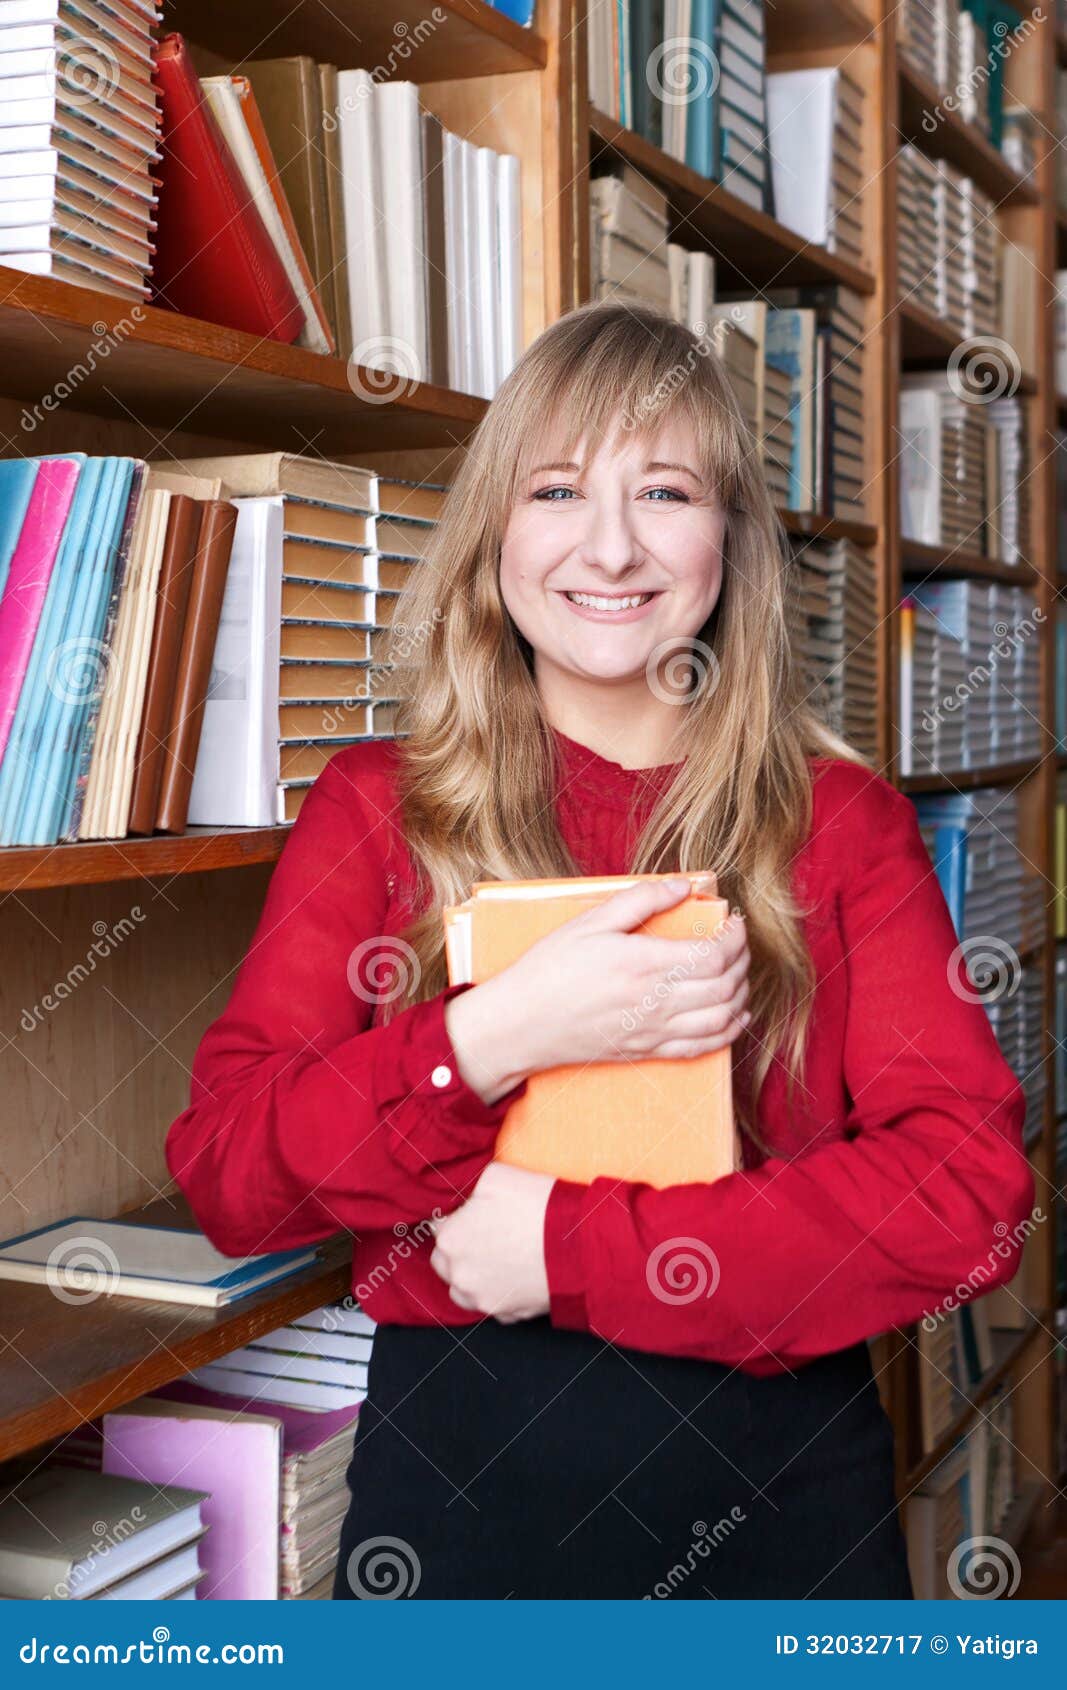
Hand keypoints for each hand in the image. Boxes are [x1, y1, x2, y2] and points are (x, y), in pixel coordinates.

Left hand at [428, 1162, 553, 1321]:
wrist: (580, 1247)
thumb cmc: (538, 1208)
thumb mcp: (496, 1176)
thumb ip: (471, 1191)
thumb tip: (468, 1200)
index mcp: (450, 1239)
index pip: (438, 1227)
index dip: (457, 1218)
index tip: (474, 1214)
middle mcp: (459, 1275)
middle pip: (445, 1261)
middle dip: (459, 1248)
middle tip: (485, 1234)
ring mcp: (482, 1299)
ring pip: (463, 1288)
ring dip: (472, 1274)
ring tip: (498, 1258)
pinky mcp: (506, 1314)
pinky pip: (491, 1303)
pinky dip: (498, 1291)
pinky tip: (515, 1275)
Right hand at [445, 877, 750, 1101]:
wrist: (521, 1024)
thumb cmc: (551, 969)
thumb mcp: (591, 922)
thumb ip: (642, 900)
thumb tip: (683, 885)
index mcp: (644, 964)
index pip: (715, 955)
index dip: (736, 938)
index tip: (734, 922)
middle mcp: (656, 1001)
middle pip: (725, 985)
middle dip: (743, 961)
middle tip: (737, 943)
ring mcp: (654, 1031)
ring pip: (721, 1018)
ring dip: (741, 995)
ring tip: (738, 974)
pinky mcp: (647, 1051)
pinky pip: (702, 1047)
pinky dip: (728, 1032)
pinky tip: (735, 1016)